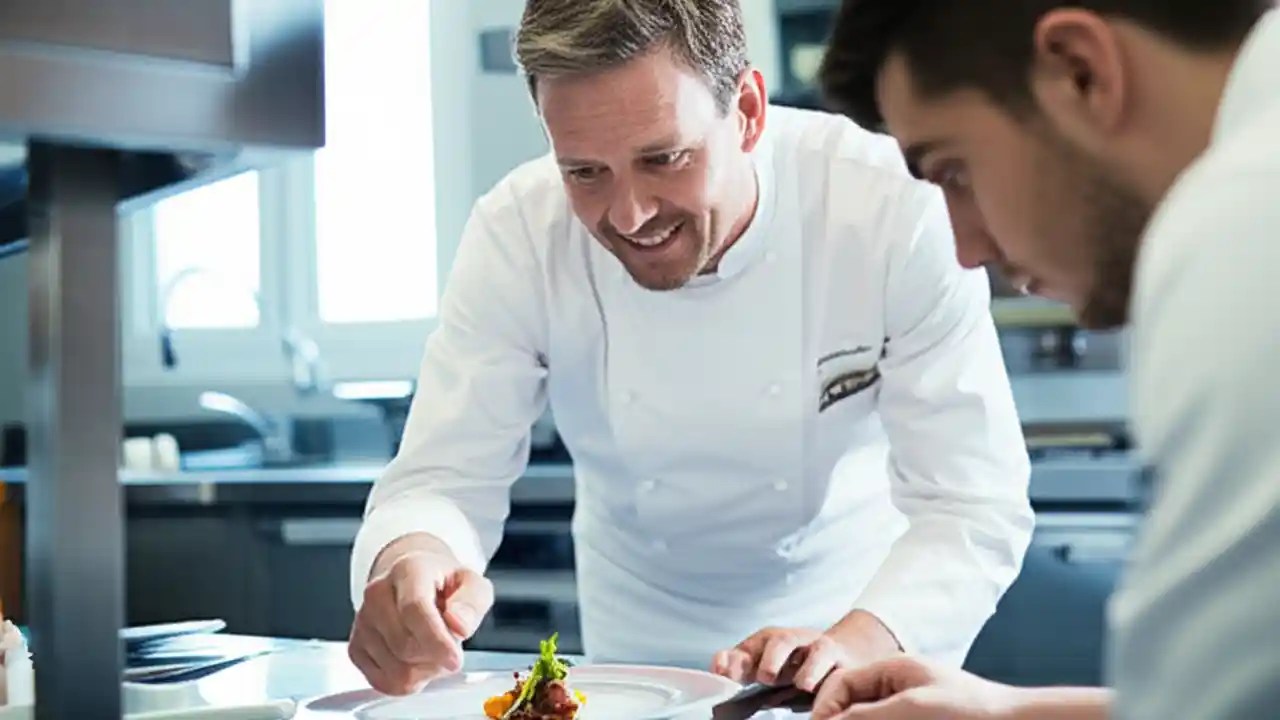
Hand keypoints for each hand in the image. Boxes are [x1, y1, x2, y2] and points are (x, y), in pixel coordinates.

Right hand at [348, 534, 494, 695]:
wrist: (412, 580)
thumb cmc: (442, 583)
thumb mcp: (472, 583)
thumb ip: (473, 601)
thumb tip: (459, 626)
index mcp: (407, 571)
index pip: (414, 610)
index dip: (436, 640)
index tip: (455, 659)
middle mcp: (377, 594)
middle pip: (406, 647)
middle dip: (437, 656)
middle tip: (450, 643)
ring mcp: (363, 622)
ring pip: (397, 671)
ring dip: (425, 671)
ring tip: (432, 649)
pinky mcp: (356, 648)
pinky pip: (385, 683)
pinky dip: (408, 681)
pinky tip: (416, 660)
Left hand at [712, 612, 898, 693]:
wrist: (844, 654)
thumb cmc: (800, 666)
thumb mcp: (772, 673)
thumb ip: (747, 677)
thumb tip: (721, 686)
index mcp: (762, 648)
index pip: (741, 651)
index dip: (728, 660)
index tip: (720, 672)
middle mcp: (780, 642)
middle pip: (761, 640)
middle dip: (750, 656)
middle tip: (742, 674)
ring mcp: (804, 642)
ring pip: (786, 641)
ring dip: (773, 658)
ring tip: (767, 678)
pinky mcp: (829, 649)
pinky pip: (820, 653)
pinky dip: (811, 668)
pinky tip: (805, 684)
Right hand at [812, 656, 1018, 719]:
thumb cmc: (972, 709)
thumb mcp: (913, 708)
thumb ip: (867, 715)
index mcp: (892, 670)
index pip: (842, 684)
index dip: (825, 708)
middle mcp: (895, 687)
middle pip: (850, 705)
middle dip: (837, 719)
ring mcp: (906, 706)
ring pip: (866, 716)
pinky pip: (884, 719)